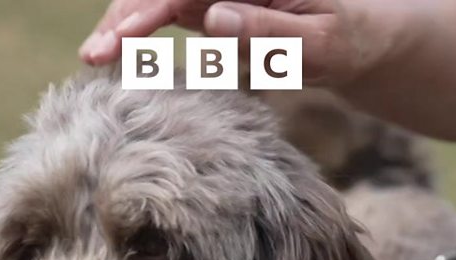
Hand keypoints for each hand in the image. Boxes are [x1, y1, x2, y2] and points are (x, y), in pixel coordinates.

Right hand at [79, 0, 400, 87]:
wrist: (361, 40)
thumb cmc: (350, 40)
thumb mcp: (322, 44)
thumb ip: (271, 32)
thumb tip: (214, 18)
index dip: (152, 3)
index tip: (128, 32)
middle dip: (126, 14)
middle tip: (95, 55)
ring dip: (122, 23)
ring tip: (94, 58)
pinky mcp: (206, 4)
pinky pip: (160, 10)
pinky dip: (134, 30)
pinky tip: (112, 53)